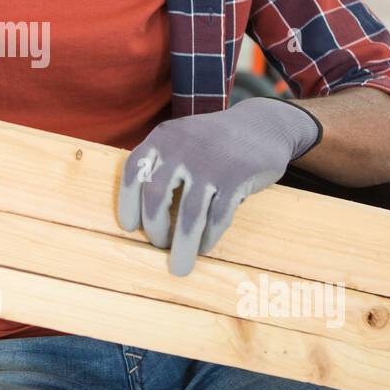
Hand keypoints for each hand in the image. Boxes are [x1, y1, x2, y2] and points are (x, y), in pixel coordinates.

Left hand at [117, 97, 320, 275]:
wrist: (262, 124)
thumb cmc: (214, 141)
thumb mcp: (182, 138)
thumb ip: (161, 163)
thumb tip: (140, 213)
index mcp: (163, 137)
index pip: (133, 172)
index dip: (127, 203)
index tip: (129, 227)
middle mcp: (183, 148)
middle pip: (156, 197)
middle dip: (155, 227)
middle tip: (158, 244)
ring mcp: (211, 164)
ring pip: (190, 215)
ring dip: (183, 245)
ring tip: (180, 265)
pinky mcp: (236, 178)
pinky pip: (218, 217)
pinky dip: (208, 237)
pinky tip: (204, 247)